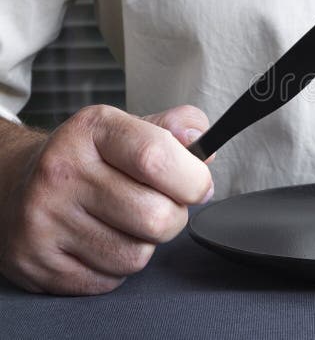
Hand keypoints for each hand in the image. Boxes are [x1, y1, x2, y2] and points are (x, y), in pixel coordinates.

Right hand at [0, 105, 213, 294]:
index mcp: (92, 131)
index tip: (198, 185)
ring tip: (125, 223)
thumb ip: (176, 128)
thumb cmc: (90, 159)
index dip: (193, 179)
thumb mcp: (129, 128)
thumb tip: (202, 141)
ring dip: (145, 245)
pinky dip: (116, 268)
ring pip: (137, 256)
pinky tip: (100, 241)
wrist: (18, 185)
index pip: (157, 157)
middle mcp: (62, 172)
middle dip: (174, 217)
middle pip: (156, 217)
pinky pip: (109, 280)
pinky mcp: (37, 261)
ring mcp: (45, 219)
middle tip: (160, 206)